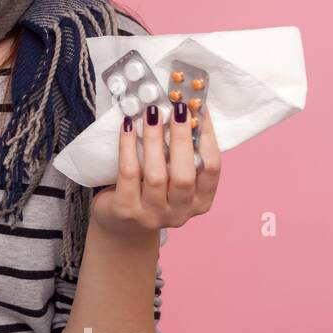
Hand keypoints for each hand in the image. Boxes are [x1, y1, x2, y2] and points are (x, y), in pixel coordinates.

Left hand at [89, 102, 220, 237]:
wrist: (121, 224)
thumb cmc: (151, 191)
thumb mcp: (173, 177)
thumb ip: (182, 155)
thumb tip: (184, 111)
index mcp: (200, 202)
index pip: (211, 169)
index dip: (207, 138)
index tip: (200, 111)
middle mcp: (180, 213)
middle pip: (185, 174)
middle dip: (182, 138)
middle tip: (177, 108)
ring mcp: (152, 215)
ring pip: (156, 175)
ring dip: (154, 139)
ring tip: (151, 113)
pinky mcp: (125, 211)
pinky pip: (128, 174)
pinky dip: (128, 147)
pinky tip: (128, 127)